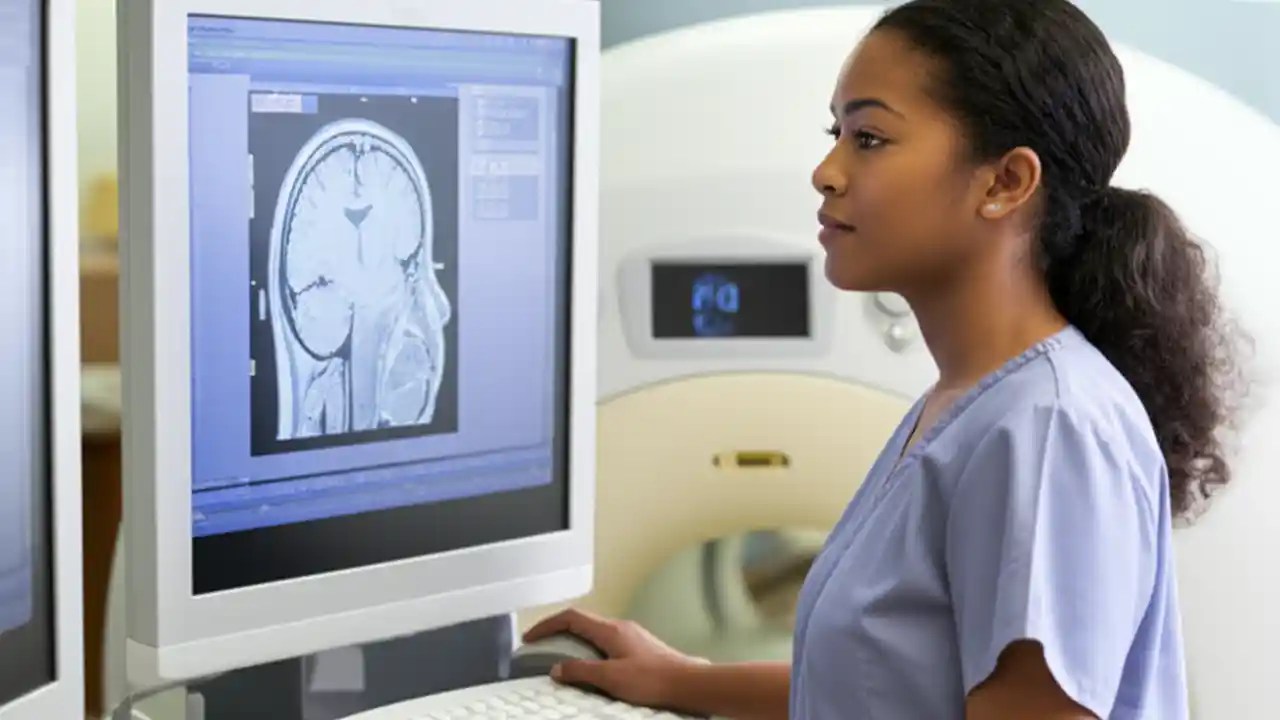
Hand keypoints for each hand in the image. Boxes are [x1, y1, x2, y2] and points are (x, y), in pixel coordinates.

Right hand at [523, 608, 707, 708]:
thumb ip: (581, 671)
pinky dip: (590, 651)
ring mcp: (631, 637)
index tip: (531, 636)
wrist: (688, 684)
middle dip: (558, 632)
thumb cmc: (655, 679)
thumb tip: (559, 668)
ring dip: (574, 642)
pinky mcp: (639, 650)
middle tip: (542, 646)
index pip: (571, 617)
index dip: (547, 624)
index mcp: (610, 630)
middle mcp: (620, 628)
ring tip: (562, 659)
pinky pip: (606, 644)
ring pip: (594, 634)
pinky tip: (592, 669)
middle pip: (581, 622)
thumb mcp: (610, 678)